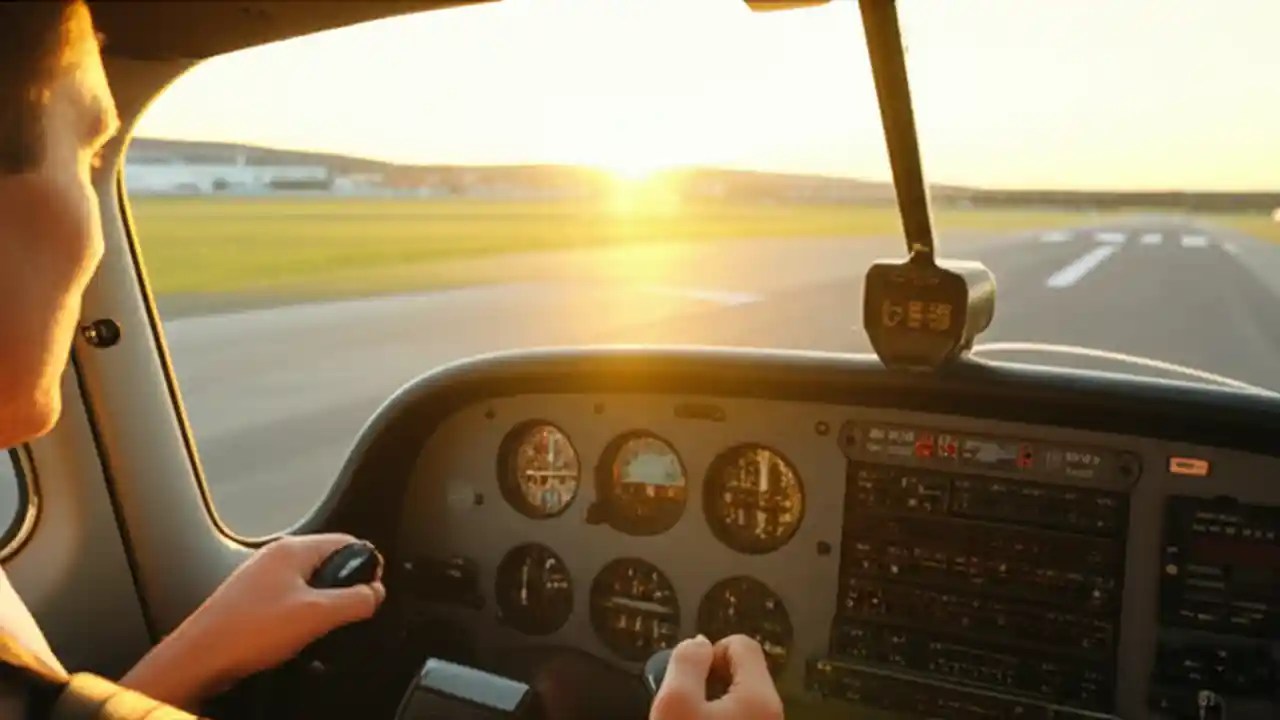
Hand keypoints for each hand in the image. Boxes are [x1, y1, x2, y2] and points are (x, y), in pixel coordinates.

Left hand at [122, 533, 385, 709]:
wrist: (198, 660)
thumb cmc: (248, 632)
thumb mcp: (316, 615)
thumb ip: (355, 601)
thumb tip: (377, 593)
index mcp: (293, 550)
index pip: (349, 542)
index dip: (367, 567)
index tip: (370, 596)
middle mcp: (276, 557)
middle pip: (330, 563)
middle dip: (343, 590)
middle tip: (342, 618)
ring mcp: (261, 577)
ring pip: (311, 584)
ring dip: (321, 606)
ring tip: (316, 631)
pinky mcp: (252, 600)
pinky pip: (291, 600)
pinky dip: (301, 616)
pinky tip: (294, 637)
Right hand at [651, 635, 783, 719]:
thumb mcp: (675, 704)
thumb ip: (687, 663)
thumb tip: (698, 642)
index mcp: (761, 697)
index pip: (743, 644)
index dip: (710, 651)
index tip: (689, 675)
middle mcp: (773, 713)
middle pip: (741, 672)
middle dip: (708, 679)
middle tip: (683, 702)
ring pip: (736, 699)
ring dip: (709, 702)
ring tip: (686, 717)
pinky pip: (737, 718)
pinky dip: (715, 717)